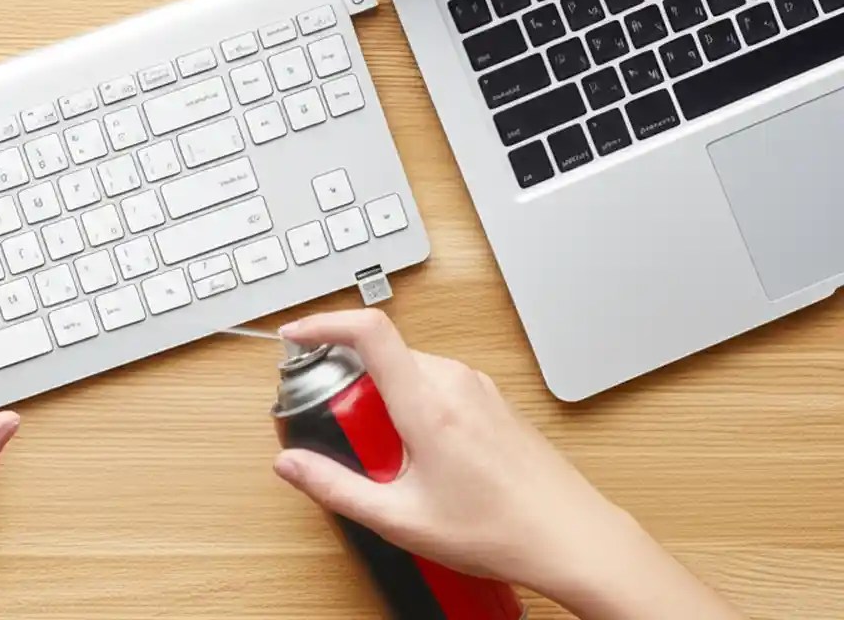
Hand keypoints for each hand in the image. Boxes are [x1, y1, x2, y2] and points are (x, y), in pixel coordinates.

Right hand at [274, 310, 741, 619]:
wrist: (570, 537)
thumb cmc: (499, 529)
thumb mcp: (401, 518)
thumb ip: (335, 487)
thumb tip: (290, 464)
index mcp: (428, 404)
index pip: (369, 332)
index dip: (324, 324)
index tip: (296, 336)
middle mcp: (455, 383)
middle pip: (381, 356)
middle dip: (351, 389)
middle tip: (352, 443)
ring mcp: (477, 387)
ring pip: (407, 371)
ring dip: (383, 403)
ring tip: (395, 463)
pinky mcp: (489, 398)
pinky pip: (434, 384)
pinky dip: (412, 408)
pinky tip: (424, 460)